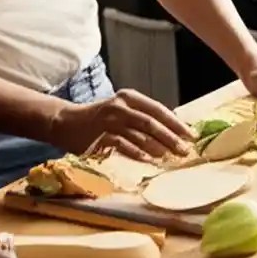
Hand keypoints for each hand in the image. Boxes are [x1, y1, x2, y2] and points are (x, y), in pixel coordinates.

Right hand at [49, 89, 193, 160]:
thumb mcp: (122, 111)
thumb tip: (172, 132)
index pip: (159, 110)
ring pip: (140, 135)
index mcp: (129, 97)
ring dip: (158, 147)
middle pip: (152, 123)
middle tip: (185, 150)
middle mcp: (121, 106)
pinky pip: (123, 145)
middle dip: (171, 138)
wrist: (65, 123)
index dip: (176, 124)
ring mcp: (109, 121)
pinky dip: (138, 153)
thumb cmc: (99, 119)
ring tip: (171, 157)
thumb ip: (143, 118)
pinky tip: (150, 160)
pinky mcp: (100, 136)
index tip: (191, 135)